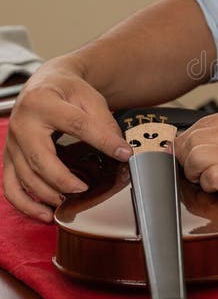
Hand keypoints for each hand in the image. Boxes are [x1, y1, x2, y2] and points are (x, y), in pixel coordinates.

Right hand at [3, 59, 131, 221]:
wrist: (45, 84)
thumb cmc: (66, 90)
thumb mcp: (89, 96)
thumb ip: (104, 121)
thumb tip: (120, 150)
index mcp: (44, 102)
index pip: (77, 125)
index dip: (103, 141)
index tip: (125, 154)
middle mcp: (23, 123)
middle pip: (41, 158)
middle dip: (64, 179)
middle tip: (85, 188)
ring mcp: (12, 143)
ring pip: (25, 177)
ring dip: (48, 195)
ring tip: (71, 203)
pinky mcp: (9, 158)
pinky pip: (11, 186)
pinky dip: (26, 205)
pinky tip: (46, 214)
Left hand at [175, 105, 217, 234]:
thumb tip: (185, 142)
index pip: (202, 122)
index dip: (189, 144)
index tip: (192, 159)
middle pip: (195, 138)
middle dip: (188, 160)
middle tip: (198, 174)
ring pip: (198, 156)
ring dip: (196, 174)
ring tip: (210, 182)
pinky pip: (211, 178)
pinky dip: (209, 187)